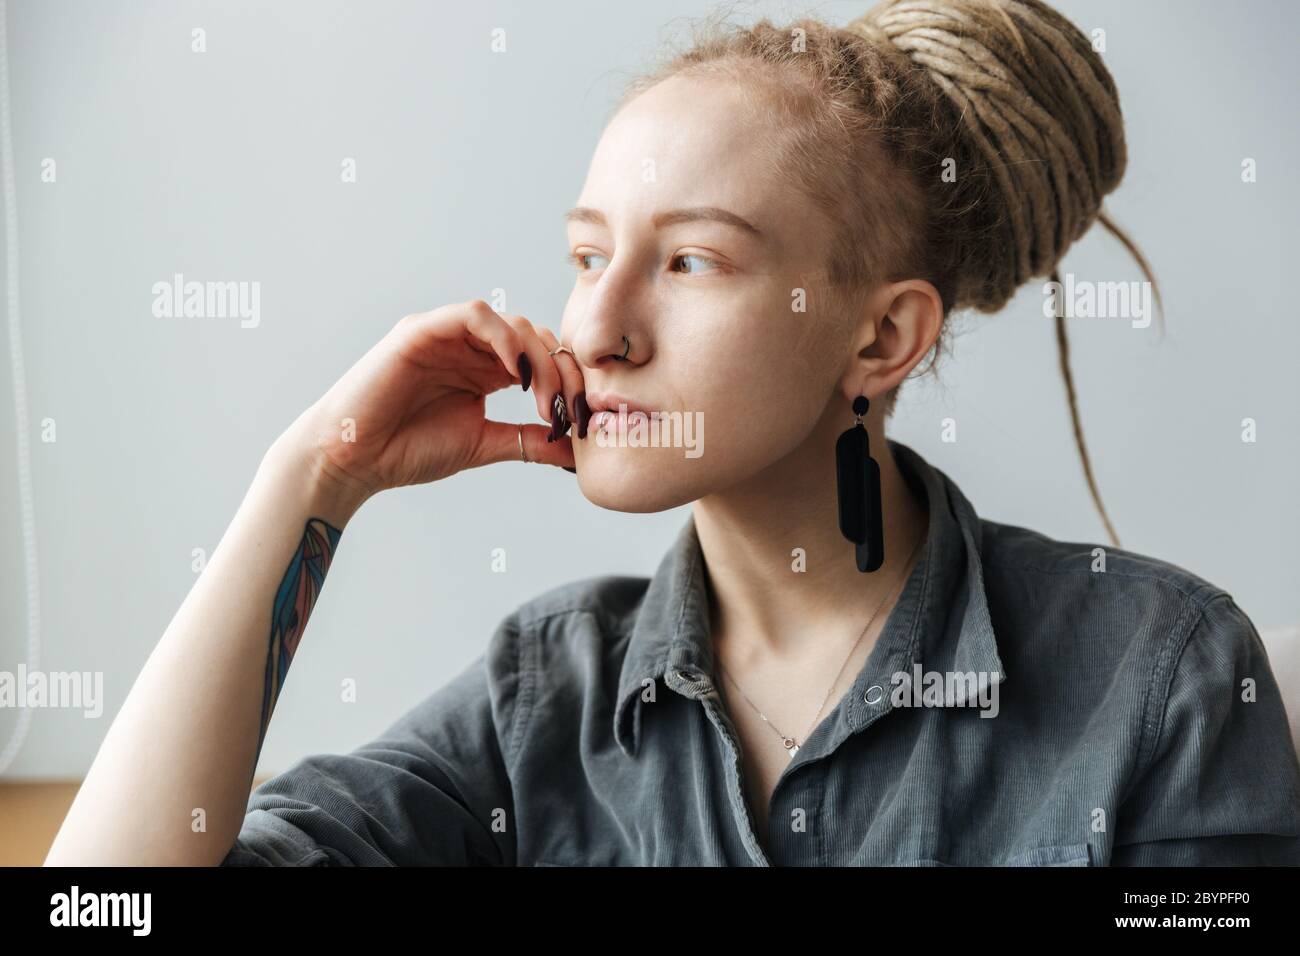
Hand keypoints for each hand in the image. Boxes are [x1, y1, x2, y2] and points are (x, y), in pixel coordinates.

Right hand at [282, 300, 583, 503]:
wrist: (353, 459)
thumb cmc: (408, 450)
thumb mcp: (484, 444)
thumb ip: (529, 441)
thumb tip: (576, 451)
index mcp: (486, 369)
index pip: (543, 358)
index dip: (568, 382)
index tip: (579, 420)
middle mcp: (470, 346)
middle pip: (536, 337)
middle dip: (560, 372)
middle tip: (566, 411)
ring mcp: (446, 335)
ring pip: (511, 323)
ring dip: (536, 358)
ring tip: (540, 399)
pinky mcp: (422, 329)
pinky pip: (473, 315)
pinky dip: (502, 336)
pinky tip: (514, 373)